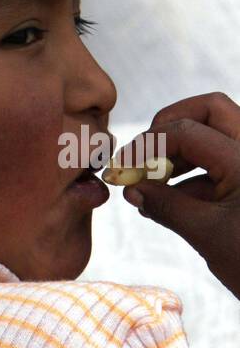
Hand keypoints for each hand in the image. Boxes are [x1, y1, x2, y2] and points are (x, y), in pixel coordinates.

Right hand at [117, 92, 239, 299]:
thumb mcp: (207, 236)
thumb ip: (165, 206)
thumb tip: (130, 191)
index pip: (187, 131)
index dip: (149, 145)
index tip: (123, 166)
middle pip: (210, 111)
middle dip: (171, 125)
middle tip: (145, 154)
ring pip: (217, 133)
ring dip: (182, 150)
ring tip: (153, 181)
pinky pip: (223, 162)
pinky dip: (196, 174)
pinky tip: (170, 200)